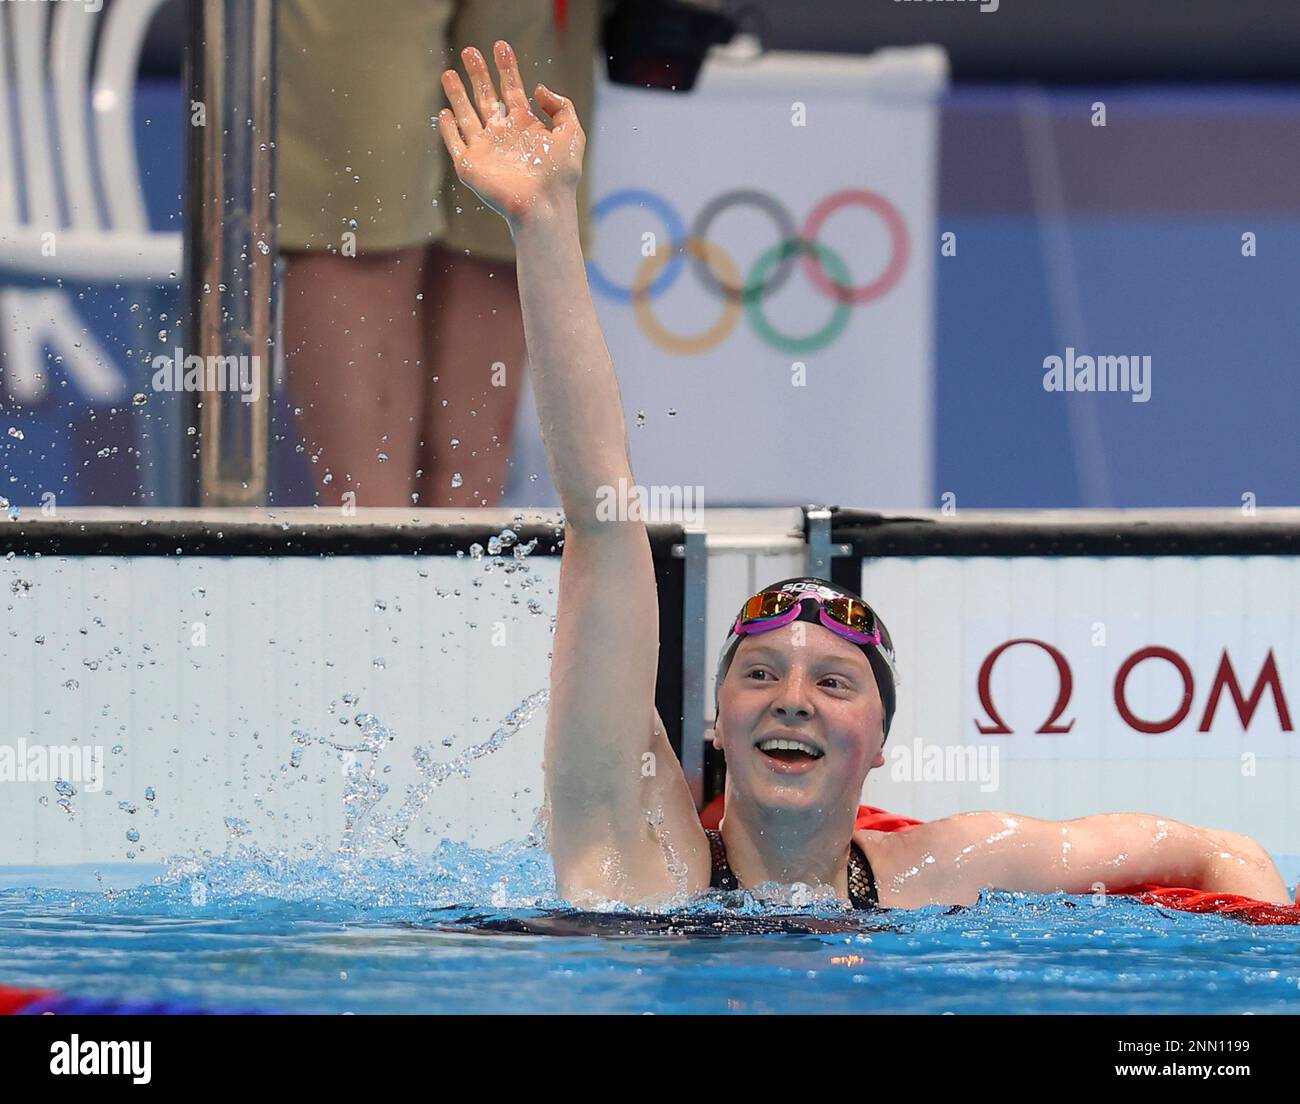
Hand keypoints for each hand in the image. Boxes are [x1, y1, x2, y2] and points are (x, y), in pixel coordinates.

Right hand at [438, 40, 584, 227]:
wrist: (543, 205)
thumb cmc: (559, 176)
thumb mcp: (571, 134)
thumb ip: (561, 107)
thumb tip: (539, 89)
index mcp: (524, 126)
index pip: (512, 90)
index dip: (507, 68)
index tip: (501, 46)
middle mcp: (503, 135)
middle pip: (486, 97)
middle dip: (479, 74)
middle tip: (470, 50)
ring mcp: (485, 150)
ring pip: (466, 116)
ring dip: (457, 94)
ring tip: (449, 72)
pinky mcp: (470, 166)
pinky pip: (455, 143)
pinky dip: (448, 129)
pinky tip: (444, 112)